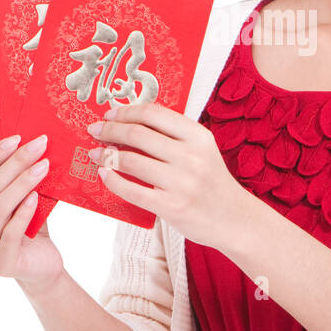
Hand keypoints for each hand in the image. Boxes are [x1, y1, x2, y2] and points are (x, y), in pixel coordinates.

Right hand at [0, 133, 63, 289]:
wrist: (41, 264)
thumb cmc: (26, 225)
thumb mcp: (14, 199)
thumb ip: (8, 179)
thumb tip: (23, 141)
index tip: (17, 137)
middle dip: (15, 163)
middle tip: (38, 145)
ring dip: (23, 182)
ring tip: (43, 166)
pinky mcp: (1, 264)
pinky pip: (10, 232)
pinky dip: (24, 212)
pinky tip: (37, 196)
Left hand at [86, 101, 245, 250]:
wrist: (234, 220)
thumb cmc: (212, 183)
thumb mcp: (203, 150)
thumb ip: (174, 137)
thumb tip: (130, 124)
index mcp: (198, 136)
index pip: (154, 114)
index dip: (127, 111)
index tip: (110, 114)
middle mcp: (191, 156)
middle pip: (138, 134)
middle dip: (110, 130)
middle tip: (96, 130)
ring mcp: (181, 183)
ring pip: (131, 160)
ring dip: (107, 155)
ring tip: (96, 154)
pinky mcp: (171, 206)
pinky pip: (132, 190)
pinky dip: (113, 180)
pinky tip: (104, 174)